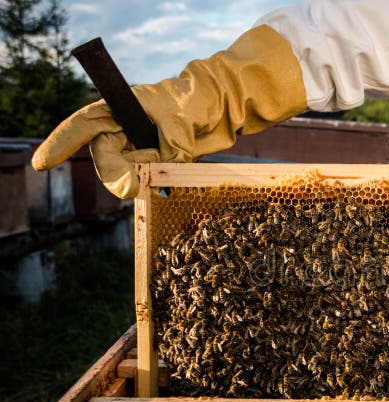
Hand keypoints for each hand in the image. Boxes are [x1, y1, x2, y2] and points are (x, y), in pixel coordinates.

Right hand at [32, 25, 306, 197]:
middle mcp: (124, 127)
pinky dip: (154, 184)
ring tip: (161, 172)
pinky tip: (165, 182)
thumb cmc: (198, 104)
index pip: (84, 125)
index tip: (42, 164)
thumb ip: (159, 154)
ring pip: (127, 172)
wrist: (225, 108)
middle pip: (106, 156)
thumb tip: (140, 182)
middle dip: (116, 173)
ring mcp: (138, 145)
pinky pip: (146, 178)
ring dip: (140, 180)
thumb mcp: (180, 126)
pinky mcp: (154, 161)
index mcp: (121, 108)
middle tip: (132, 189)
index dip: (61, 144)